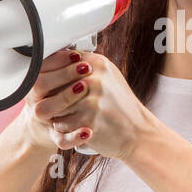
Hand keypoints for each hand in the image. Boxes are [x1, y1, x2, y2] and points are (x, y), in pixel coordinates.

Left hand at [18, 49, 155, 160]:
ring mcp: (90, 99)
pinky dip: (64, 127)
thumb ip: (85, 65)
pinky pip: (59, 123)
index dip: (53, 75)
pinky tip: (77, 125)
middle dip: (52, 96)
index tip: (53, 85)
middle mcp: (93, 78)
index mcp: (97, 63)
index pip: (59, 62)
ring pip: (52, 104)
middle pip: (52, 84)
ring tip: (72, 114)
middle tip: (60, 102)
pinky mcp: (87, 120)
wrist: (138, 133)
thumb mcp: (108, 77)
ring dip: (57, 112)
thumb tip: (58, 57)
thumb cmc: (121, 107)